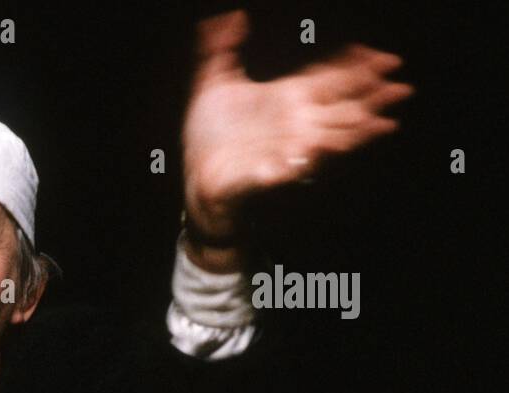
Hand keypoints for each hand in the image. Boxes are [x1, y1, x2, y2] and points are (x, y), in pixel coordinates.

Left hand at [182, 9, 413, 241]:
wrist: (194, 174)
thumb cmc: (211, 134)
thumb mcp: (213, 83)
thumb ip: (221, 48)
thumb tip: (233, 16)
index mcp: (287, 98)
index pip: (329, 78)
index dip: (355, 67)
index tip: (381, 57)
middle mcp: (294, 123)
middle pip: (341, 108)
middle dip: (371, 99)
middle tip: (400, 87)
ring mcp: (286, 149)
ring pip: (329, 138)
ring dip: (354, 132)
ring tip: (382, 124)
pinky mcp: (269, 173)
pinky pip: (292, 168)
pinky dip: (305, 161)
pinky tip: (318, 149)